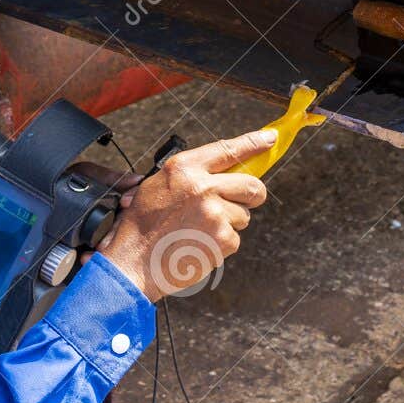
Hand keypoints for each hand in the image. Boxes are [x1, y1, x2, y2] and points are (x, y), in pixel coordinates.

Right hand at [97, 129, 275, 300]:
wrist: (133, 264)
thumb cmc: (142, 226)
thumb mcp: (156, 186)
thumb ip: (190, 175)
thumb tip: (225, 172)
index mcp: (184, 168)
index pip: (227, 149)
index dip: (253, 142)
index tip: (270, 138)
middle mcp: (202, 187)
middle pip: (252, 185)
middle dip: (252, 194)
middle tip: (241, 201)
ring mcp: (215, 214)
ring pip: (243, 214)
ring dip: (229, 223)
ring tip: (200, 230)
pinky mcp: (223, 239)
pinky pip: (235, 237)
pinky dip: (221, 243)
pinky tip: (198, 244)